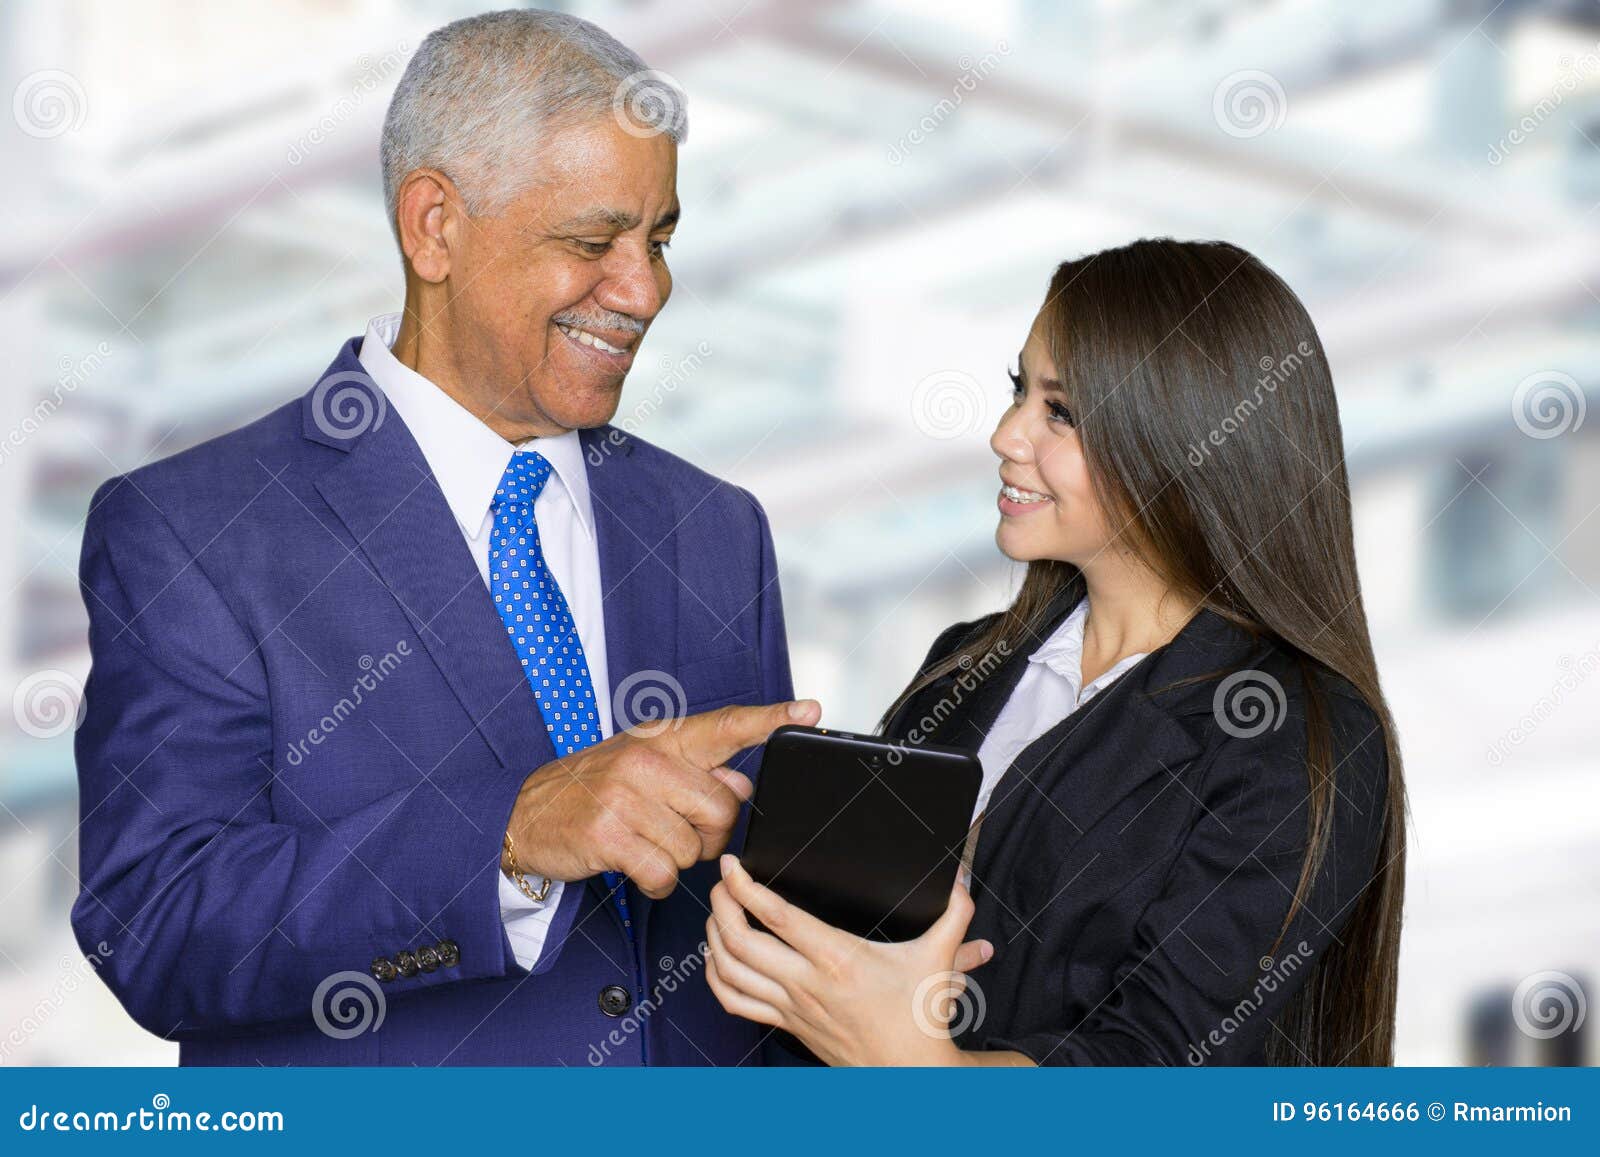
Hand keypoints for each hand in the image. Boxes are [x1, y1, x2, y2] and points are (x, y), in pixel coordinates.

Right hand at [506, 700, 820, 898]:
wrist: (525, 816)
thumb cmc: (595, 791)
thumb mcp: (645, 769)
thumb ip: (696, 773)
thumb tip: (741, 783)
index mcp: (662, 740)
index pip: (726, 725)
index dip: (771, 718)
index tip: (809, 710)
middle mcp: (646, 760)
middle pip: (723, 809)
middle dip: (709, 833)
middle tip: (675, 830)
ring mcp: (625, 797)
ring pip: (693, 848)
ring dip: (676, 858)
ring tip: (643, 842)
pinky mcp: (609, 836)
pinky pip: (663, 874)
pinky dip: (654, 882)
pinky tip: (632, 865)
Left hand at [704, 854, 993, 1065]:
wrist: (909, 1074)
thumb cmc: (919, 1017)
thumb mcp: (938, 961)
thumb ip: (954, 915)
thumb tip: (962, 879)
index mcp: (838, 959)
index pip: (777, 917)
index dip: (746, 887)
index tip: (733, 864)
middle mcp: (806, 982)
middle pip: (741, 940)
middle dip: (721, 905)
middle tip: (721, 880)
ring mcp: (791, 1006)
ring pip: (731, 970)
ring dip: (714, 937)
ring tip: (717, 910)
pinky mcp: (787, 1024)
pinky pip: (735, 1002)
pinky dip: (716, 976)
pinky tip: (716, 957)